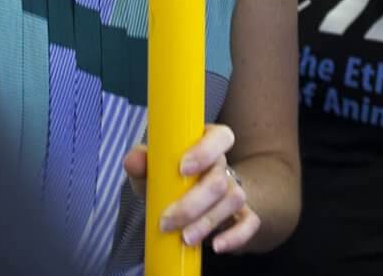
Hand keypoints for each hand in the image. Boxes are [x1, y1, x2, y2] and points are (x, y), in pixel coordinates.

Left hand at [124, 123, 259, 253]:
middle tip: (167, 221)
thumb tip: (133, 160)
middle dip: (194, 203)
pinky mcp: (242, 215)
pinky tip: (216, 245)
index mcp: (207, 144)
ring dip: (208, 221)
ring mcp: (235, 189)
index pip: (219, 136)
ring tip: (185, 237)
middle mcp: (224, 165)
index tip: (182, 168)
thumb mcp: (153, 170)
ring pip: (234, 200)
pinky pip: (249, 222)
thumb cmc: (169, 181)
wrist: (191, 203)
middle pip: (220, 177)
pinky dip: (235, 235)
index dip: (205, 150)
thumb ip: (141, 163)